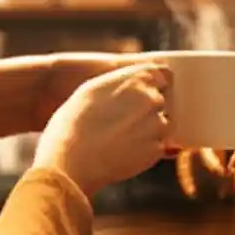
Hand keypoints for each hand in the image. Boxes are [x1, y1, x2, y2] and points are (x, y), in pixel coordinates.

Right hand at [33, 63, 171, 197]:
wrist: (71, 159)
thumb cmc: (74, 122)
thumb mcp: (92, 89)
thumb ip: (120, 82)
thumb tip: (135, 83)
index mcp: (136, 78)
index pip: (163, 75)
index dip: (153, 85)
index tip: (139, 95)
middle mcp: (151, 99)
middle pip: (160, 101)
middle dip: (146, 110)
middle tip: (120, 121)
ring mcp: (156, 125)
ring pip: (160, 125)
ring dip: (146, 130)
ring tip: (118, 137)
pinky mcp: (156, 150)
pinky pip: (156, 146)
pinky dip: (143, 149)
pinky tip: (120, 150)